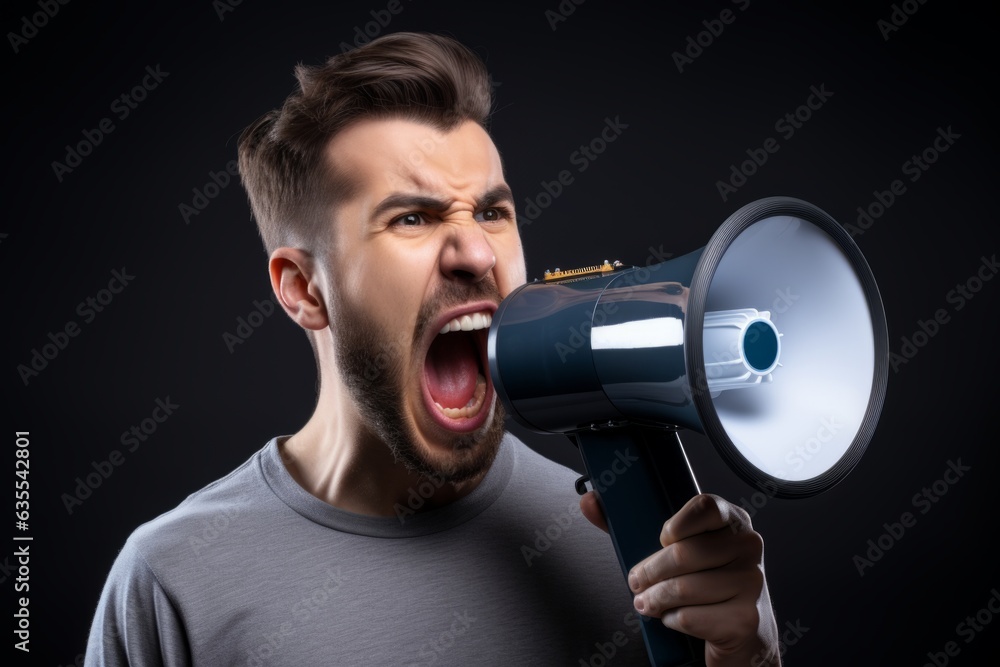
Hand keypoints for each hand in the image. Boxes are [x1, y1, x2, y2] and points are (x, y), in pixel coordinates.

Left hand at [580, 491, 781, 665]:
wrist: (744, 635)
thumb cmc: (705, 584)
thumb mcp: (678, 551)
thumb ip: (634, 526)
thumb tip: (589, 502)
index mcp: (733, 521)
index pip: (705, 506)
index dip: (675, 524)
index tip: (662, 539)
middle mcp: (748, 547)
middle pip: (683, 552)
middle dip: (648, 572)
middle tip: (636, 582)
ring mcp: (752, 583)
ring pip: (683, 587)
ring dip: (654, 599)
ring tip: (646, 602)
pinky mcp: (745, 618)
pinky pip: (691, 617)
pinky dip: (672, 620)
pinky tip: (673, 618)